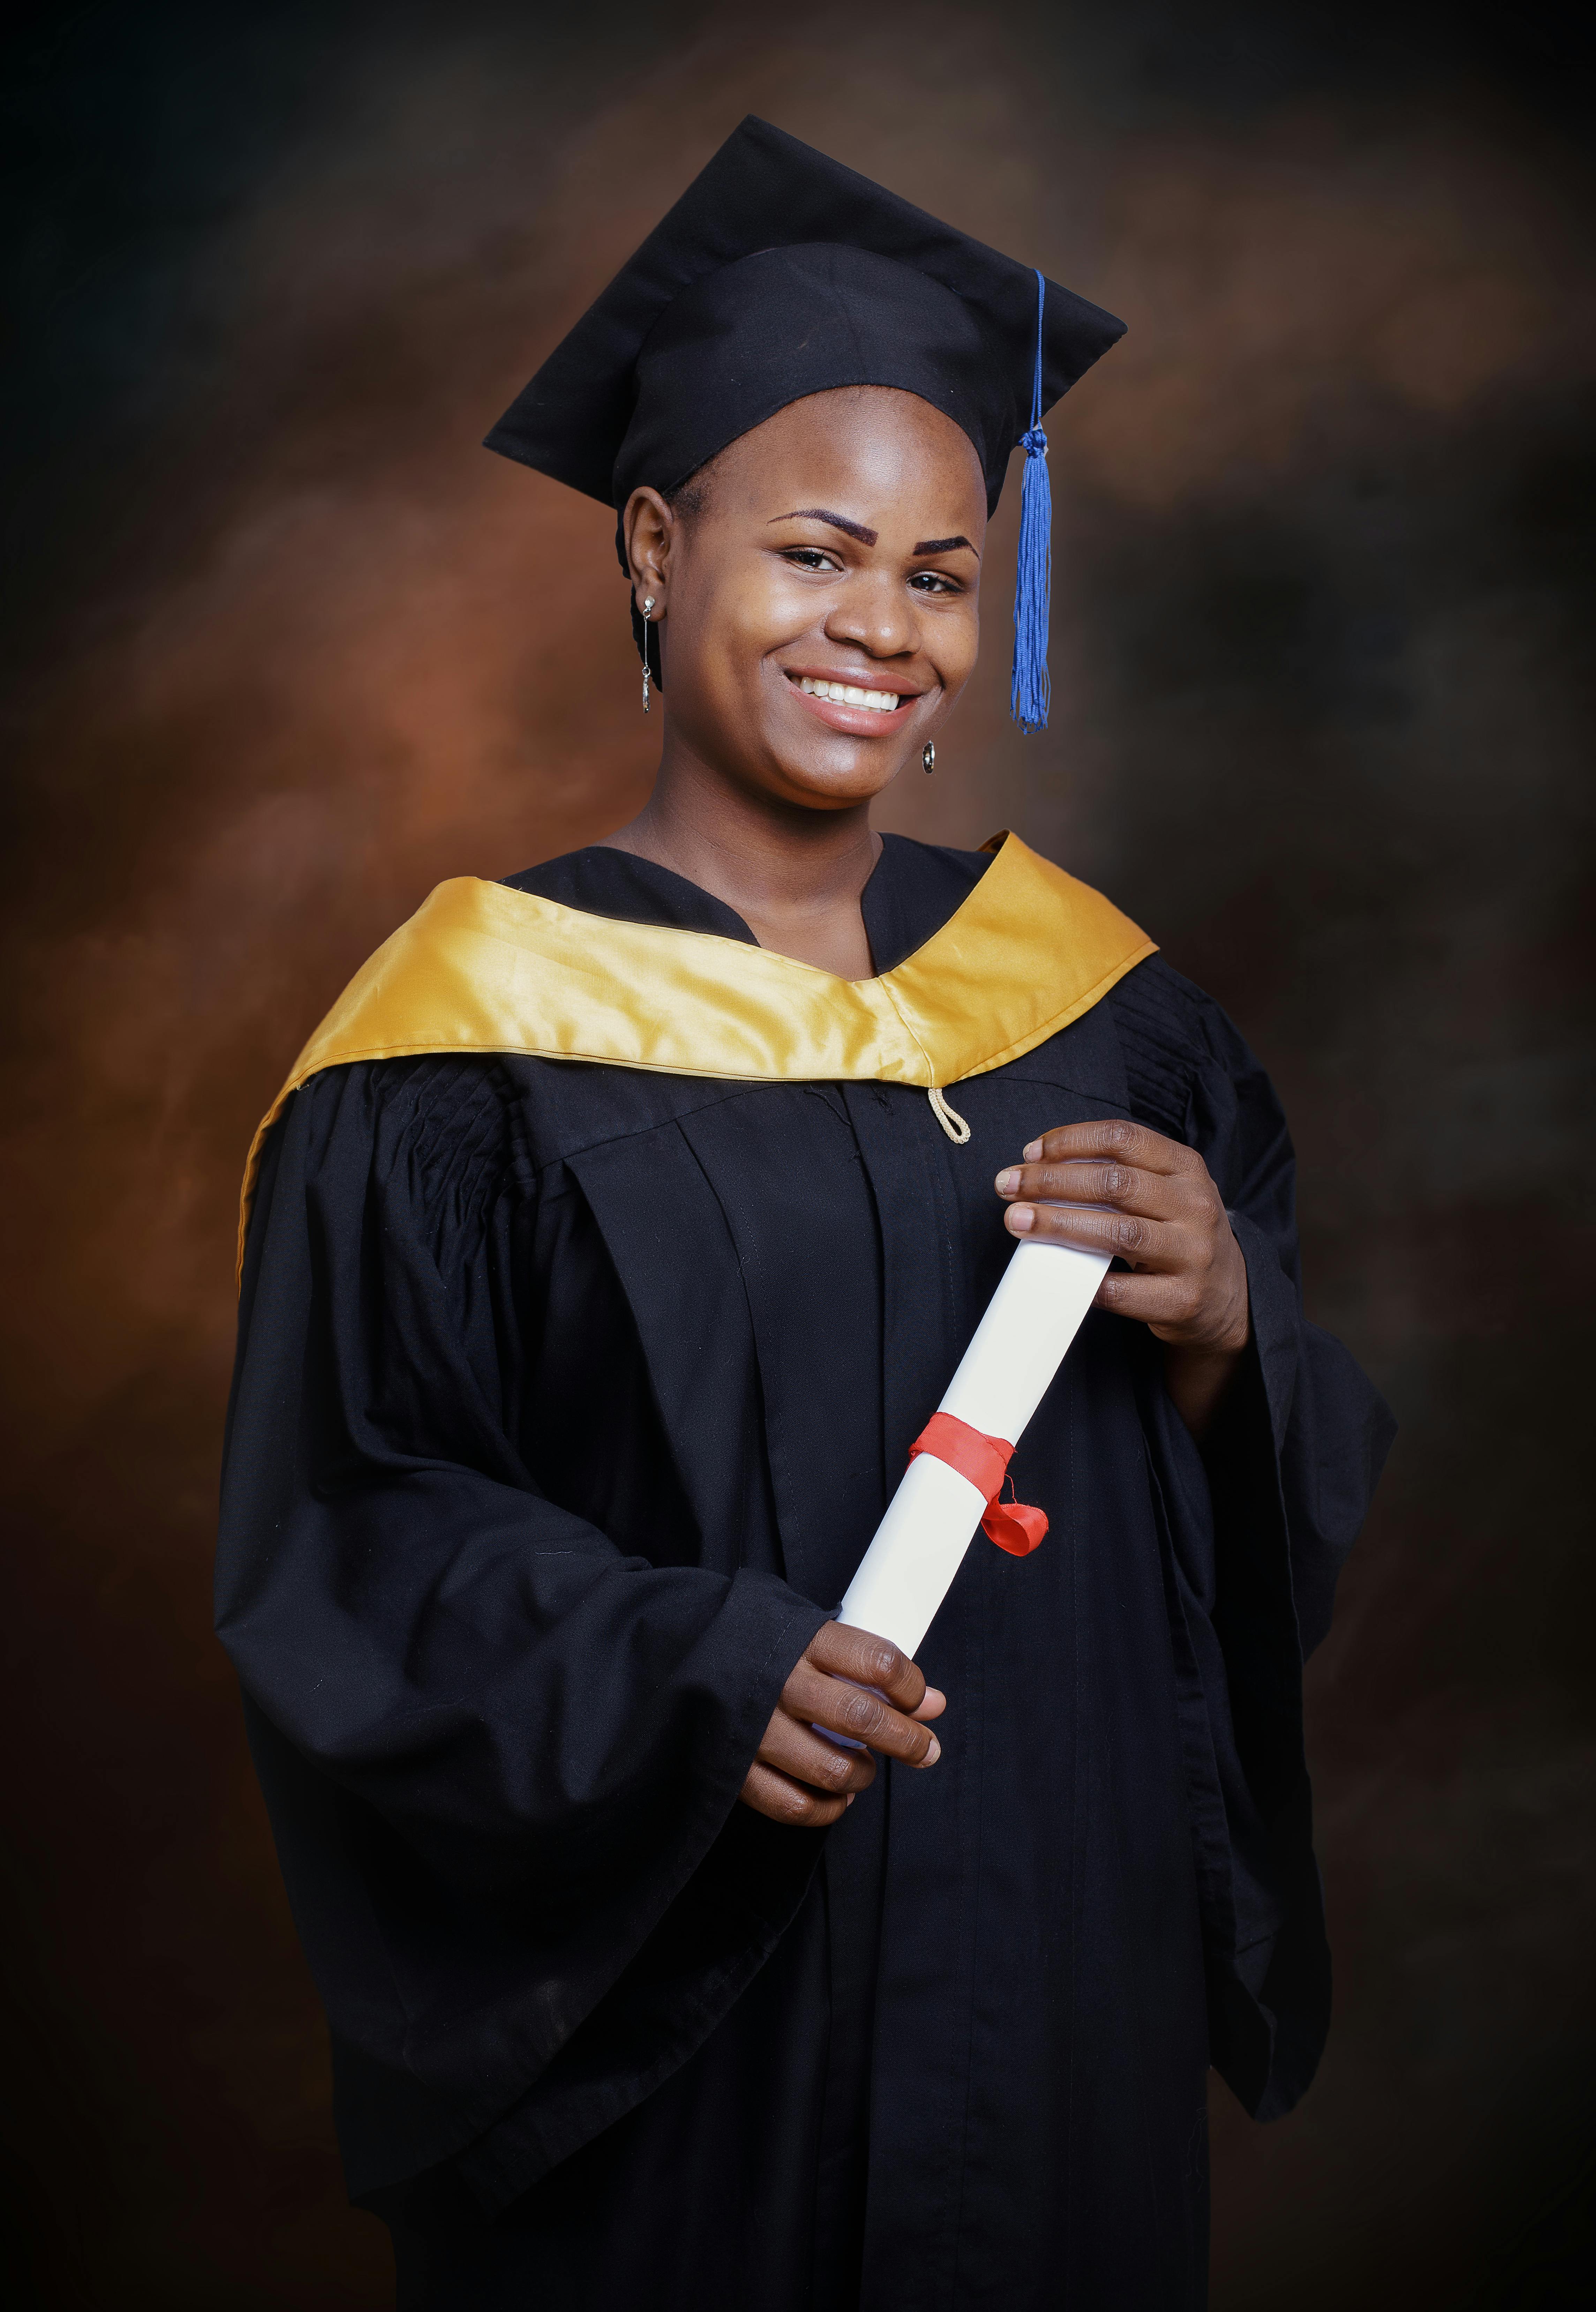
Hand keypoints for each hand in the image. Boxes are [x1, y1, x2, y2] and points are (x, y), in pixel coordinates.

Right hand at [739, 1621, 946, 1828]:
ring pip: (832, 1770)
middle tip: (925, 1750)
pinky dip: (827, 1809)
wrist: (678, 1650)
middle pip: (861, 1719)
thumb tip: (932, 1704)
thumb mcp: (812, 1635)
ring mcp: (754, 1728)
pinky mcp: (733, 1768)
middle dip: (907, 1741)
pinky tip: (837, 1796)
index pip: (879, 1662)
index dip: (911, 1688)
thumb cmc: (760, 1644)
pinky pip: (794, 1805)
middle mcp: (779, 1681)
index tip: (920, 1701)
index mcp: (802, 1640)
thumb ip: (868, 1667)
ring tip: (863, 1768)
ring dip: (862, 1776)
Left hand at [994, 1118, 1249, 1438]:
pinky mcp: (1183, 1299)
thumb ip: (1117, 1175)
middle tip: (1008, 1185)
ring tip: (1017, 1221)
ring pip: (1120, 1233)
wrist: (1225, 1297)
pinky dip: (1086, 1282)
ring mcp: (1193, 1253)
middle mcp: (1196, 1205)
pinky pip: (1124, 1291)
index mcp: (1187, 1167)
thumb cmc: (1176, 1233)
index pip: (1124, 1138)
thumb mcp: (1164, 1191)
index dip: (1071, 1141)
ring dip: (1060, 1225)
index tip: (1030, 1152)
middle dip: (1052, 1181)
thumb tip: (1039, 1168)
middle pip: (1115, 1183)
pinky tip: (1059, 1275)